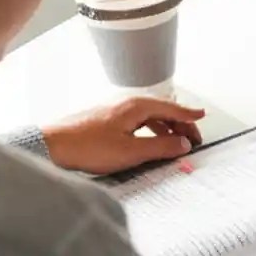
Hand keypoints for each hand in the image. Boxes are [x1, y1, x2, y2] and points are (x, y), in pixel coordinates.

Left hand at [41, 97, 205, 174]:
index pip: (171, 108)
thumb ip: (161, 148)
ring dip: (165, 129)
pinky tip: (149, 143)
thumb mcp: (132, 151)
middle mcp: (126, 104)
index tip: (203, 116)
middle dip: (180, 124)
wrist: (52, 146)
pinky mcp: (106, 121)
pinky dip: (151, 130)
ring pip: (149, 117)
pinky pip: (137, 122)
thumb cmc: (87, 147)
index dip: (189, 115)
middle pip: (162, 111)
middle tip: (192, 139)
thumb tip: (183, 145)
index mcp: (136, 106)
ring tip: (174, 144)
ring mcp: (115, 111)